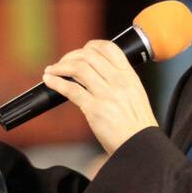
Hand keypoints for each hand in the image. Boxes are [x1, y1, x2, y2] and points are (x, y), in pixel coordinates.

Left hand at [41, 40, 158, 154]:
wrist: (141, 146)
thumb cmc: (137, 127)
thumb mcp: (135, 96)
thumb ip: (119, 83)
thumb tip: (97, 75)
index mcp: (129, 76)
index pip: (108, 48)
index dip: (90, 46)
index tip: (79, 53)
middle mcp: (118, 81)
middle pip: (89, 55)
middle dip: (70, 57)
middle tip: (61, 64)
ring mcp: (106, 94)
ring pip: (78, 68)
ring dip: (60, 67)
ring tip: (51, 71)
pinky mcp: (95, 109)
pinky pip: (71, 89)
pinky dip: (56, 82)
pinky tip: (50, 81)